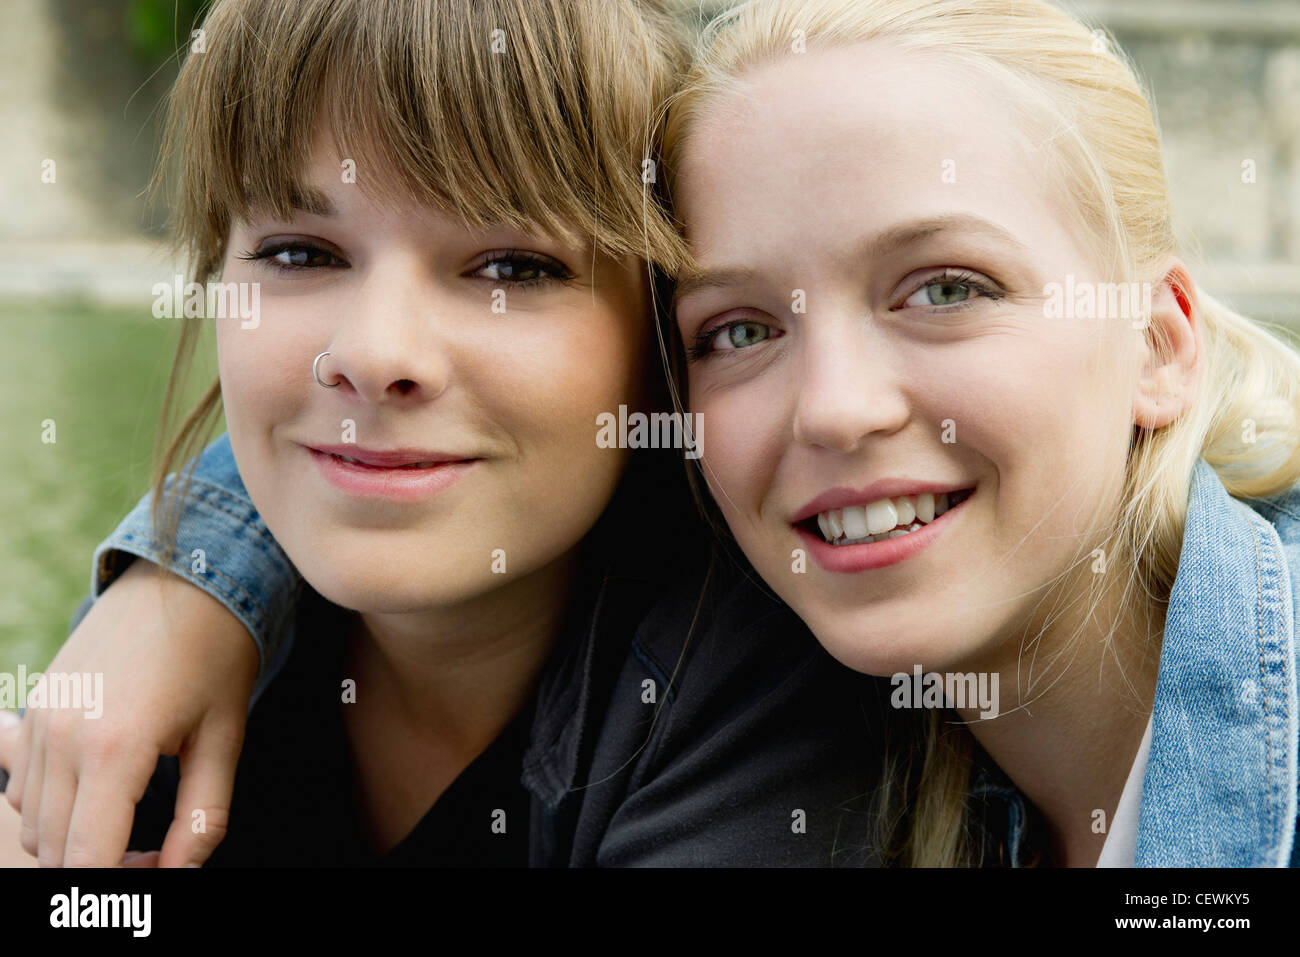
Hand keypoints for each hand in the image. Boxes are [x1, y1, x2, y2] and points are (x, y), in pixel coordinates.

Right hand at [0, 559, 257, 866]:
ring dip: (75, 841)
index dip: (118, 889)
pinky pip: (24, 787)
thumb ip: (203, 818)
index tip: (156, 874)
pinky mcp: (37, 708)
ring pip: (33, 824)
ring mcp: (42, 721)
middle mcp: (63, 738)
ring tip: (134, 819)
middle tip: (157, 852)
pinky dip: (56, 808)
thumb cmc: (217, 657)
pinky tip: (105, 790)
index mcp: (115, 749)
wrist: (185, 579)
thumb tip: (179, 874)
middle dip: (102, 869)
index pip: (87, 861)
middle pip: (54, 851)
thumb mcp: (225, 739)